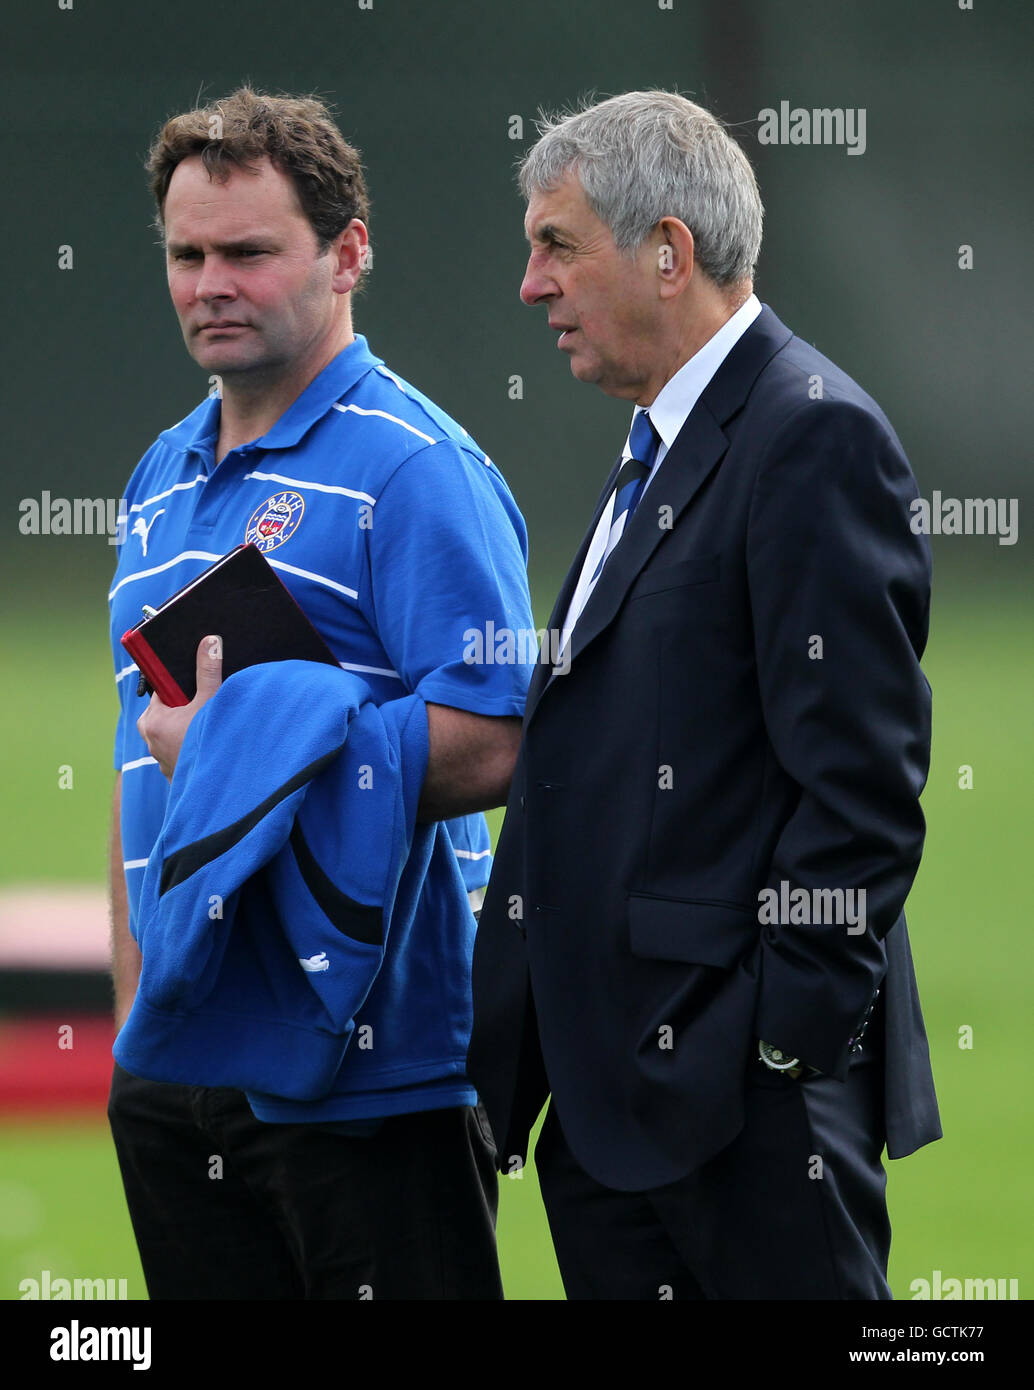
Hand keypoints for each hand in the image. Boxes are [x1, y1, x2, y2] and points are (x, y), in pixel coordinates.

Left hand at [137, 635, 222, 779]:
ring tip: (209, 724)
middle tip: (207, 704)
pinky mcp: (173, 771)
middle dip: (187, 706)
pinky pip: (181, 749)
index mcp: (152, 720)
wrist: (217, 791)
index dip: (180, 684)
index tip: (195, 684)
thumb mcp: (210, 703)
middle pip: (169, 710)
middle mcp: (150, 739)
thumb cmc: (207, 744)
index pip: (163, 691)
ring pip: (176, 731)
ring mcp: (160, 758)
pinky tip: (208, 741)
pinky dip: (192, 743)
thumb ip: (208, 672)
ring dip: (191, 726)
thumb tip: (209, 642)